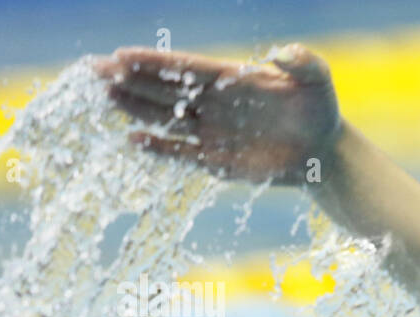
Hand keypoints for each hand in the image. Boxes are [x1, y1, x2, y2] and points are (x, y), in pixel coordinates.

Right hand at [94, 43, 341, 184]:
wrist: (325, 152)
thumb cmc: (320, 110)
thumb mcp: (318, 81)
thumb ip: (304, 64)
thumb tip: (284, 53)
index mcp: (230, 78)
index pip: (185, 68)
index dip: (154, 63)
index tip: (122, 56)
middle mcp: (214, 102)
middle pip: (164, 88)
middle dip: (129, 79)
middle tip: (94, 70)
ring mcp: (212, 130)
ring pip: (166, 117)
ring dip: (136, 108)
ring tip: (104, 95)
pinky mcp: (217, 160)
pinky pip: (182, 152)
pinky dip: (160, 148)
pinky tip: (134, 139)